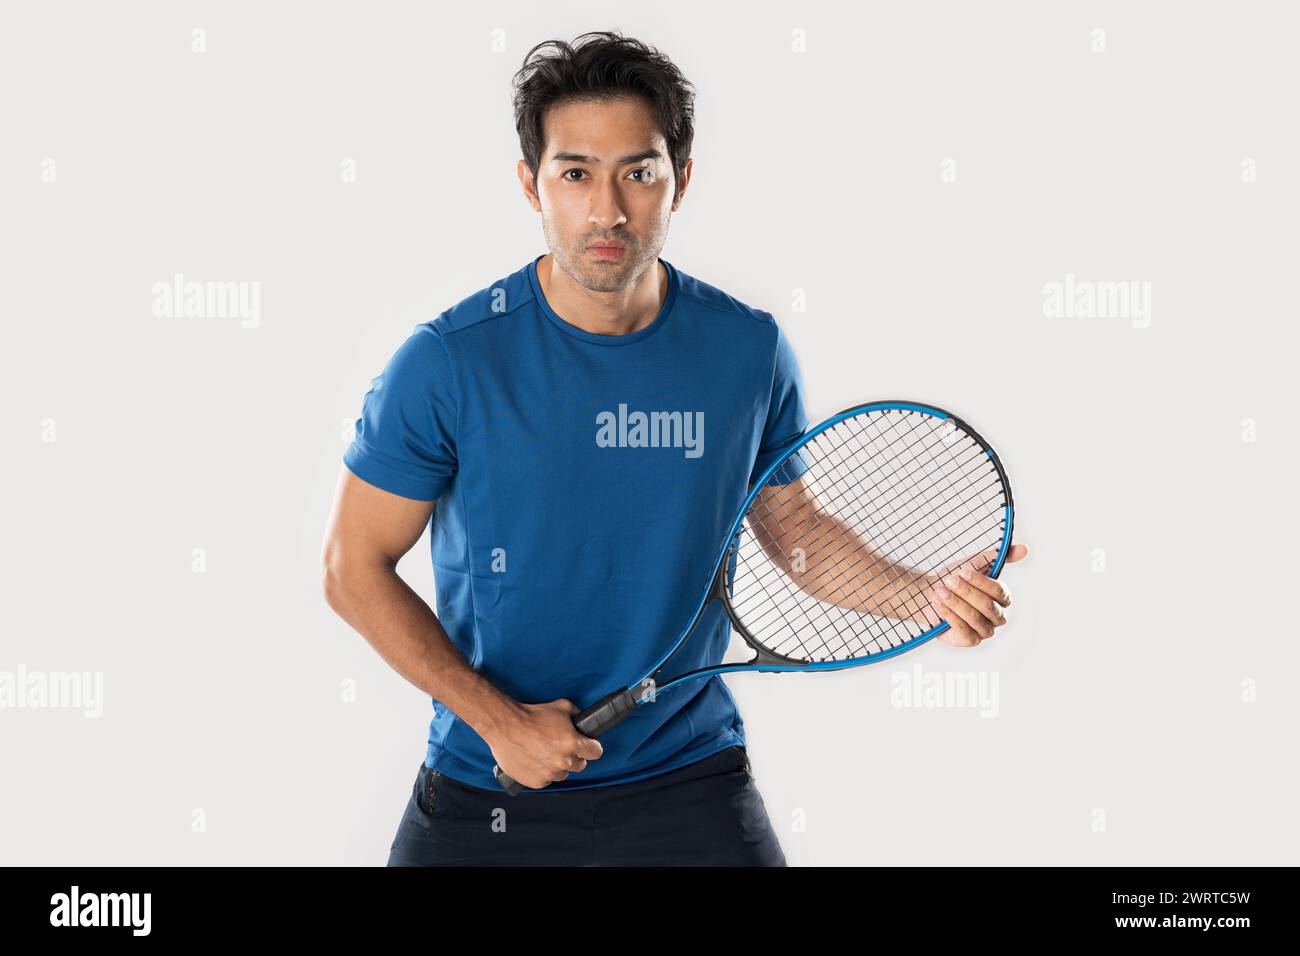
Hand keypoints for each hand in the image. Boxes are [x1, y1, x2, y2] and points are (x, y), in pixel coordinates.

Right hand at [485, 698, 603, 789]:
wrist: (506, 726)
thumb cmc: (532, 715)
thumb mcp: (562, 707)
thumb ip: (577, 716)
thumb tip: (584, 722)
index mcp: (573, 743)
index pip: (595, 752)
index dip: (592, 747)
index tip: (588, 746)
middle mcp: (563, 761)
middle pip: (580, 765)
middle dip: (574, 756)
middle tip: (562, 747)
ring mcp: (550, 774)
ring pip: (563, 774)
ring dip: (558, 766)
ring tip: (545, 753)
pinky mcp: (536, 782)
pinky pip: (546, 780)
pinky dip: (543, 773)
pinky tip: (535, 760)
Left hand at [912, 544, 1027, 646]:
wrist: (928, 593)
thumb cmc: (954, 579)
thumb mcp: (974, 563)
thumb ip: (997, 557)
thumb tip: (1024, 549)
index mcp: (1002, 597)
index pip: (999, 591)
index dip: (980, 581)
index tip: (962, 570)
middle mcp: (997, 615)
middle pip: (987, 605)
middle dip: (966, 592)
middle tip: (949, 581)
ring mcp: (985, 630)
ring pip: (975, 618)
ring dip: (955, 603)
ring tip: (940, 592)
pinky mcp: (970, 640)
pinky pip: (964, 631)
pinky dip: (950, 616)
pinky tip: (939, 605)